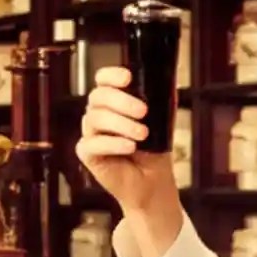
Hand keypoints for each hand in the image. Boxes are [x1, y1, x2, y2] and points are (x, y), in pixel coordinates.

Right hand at [75, 67, 176, 211]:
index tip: (128, 78)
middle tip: (143, 111)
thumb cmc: (155, 148)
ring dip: (121, 124)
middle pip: (98, 97)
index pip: (103, 80)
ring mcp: (91, 133)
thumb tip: (169, 77)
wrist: (154, 180)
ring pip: (95, 119)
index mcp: (113, 102)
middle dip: (121, 101)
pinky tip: (130, 147)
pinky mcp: (87, 154)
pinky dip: (113, 144)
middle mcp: (98, 114)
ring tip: (143, 134)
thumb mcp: (162, 119)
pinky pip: (92, 144)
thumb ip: (162, 99)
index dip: (111, 75)